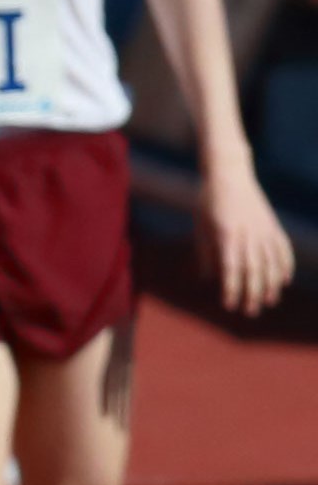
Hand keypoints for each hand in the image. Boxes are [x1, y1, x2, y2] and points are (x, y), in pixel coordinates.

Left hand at [198, 168, 294, 316]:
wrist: (229, 173)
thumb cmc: (208, 201)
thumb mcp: (200, 226)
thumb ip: (206, 252)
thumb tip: (209, 279)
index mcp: (226, 233)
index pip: (231, 268)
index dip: (231, 288)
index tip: (228, 305)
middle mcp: (248, 232)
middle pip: (253, 269)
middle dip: (251, 292)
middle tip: (249, 311)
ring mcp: (263, 228)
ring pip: (270, 261)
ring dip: (270, 283)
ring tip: (268, 302)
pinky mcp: (272, 223)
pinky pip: (282, 247)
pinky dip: (284, 264)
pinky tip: (283, 280)